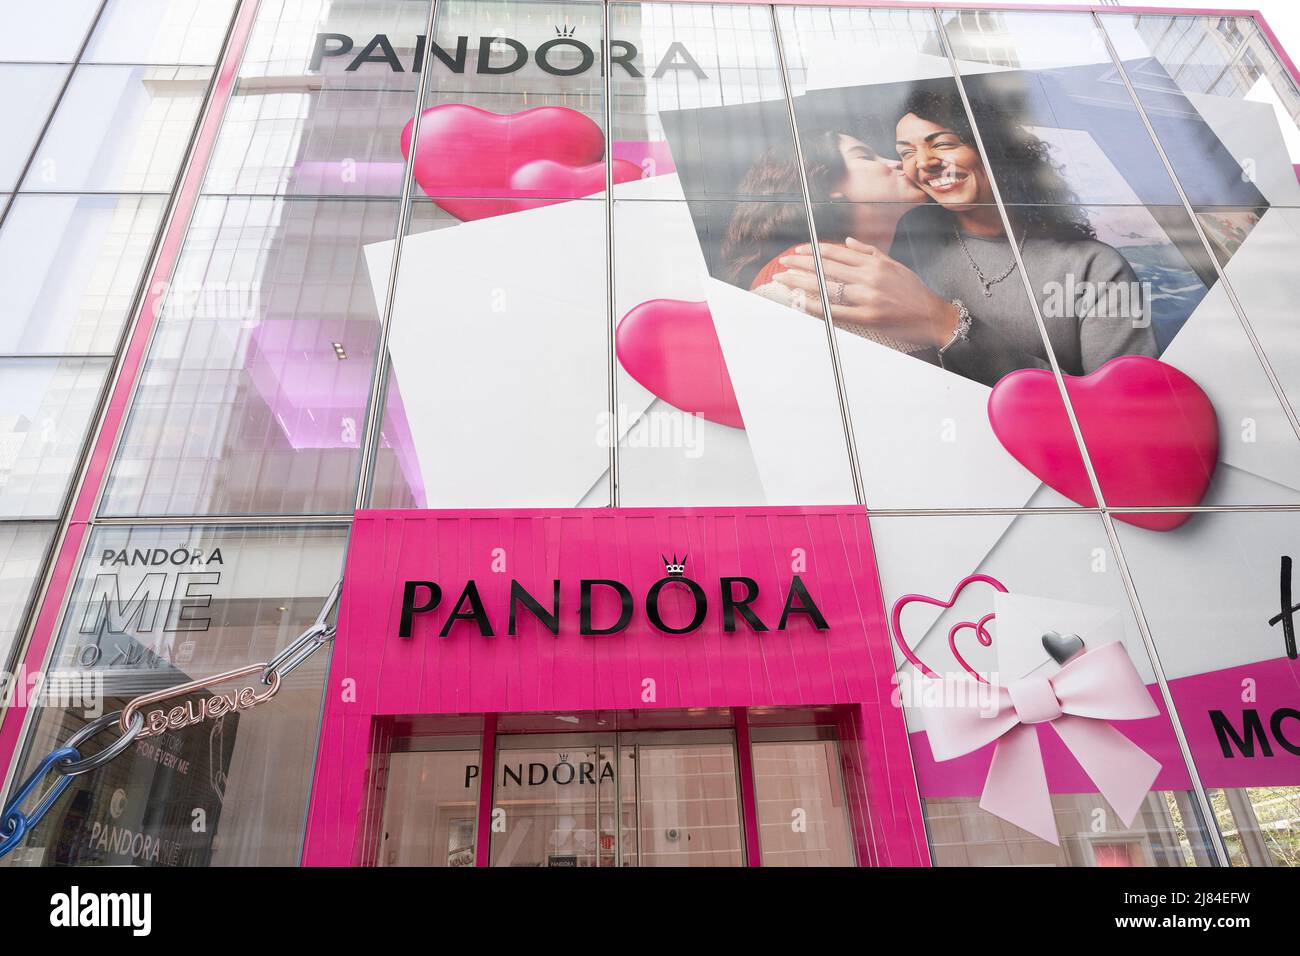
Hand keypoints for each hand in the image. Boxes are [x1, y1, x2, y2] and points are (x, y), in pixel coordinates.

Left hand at [772, 237, 959, 347]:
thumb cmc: (914, 291)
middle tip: (782, 263)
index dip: (814, 251)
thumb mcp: (894, 264)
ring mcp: (867, 297)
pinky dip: (817, 307)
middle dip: (800, 264)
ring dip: (802, 283)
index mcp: (873, 263)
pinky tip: (801, 304)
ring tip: (784, 280)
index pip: (836, 254)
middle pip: (827, 268)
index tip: (797, 251)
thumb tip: (849, 241)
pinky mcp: (867, 317)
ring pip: (828, 286)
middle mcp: (868, 277)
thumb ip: (870, 252)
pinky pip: (836, 311)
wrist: (933, 315)